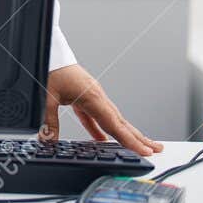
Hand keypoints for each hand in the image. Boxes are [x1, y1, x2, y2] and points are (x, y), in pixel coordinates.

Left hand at [42, 64, 163, 155]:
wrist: (48, 51)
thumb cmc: (50, 67)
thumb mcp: (47, 95)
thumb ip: (49, 120)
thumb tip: (49, 139)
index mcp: (92, 96)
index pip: (115, 124)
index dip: (130, 140)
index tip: (146, 151)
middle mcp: (97, 95)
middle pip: (121, 121)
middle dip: (139, 137)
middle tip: (156, 149)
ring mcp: (92, 95)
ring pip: (112, 118)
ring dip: (124, 133)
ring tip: (137, 145)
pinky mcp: (84, 95)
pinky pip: (96, 116)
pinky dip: (101, 128)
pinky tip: (102, 139)